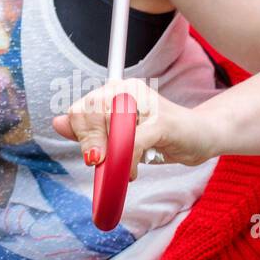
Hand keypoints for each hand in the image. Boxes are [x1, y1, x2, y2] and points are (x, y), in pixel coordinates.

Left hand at [50, 78, 220, 179]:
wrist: (201, 137)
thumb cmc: (159, 137)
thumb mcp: (118, 135)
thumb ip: (89, 130)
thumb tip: (57, 123)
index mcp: (114, 90)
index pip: (80, 109)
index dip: (81, 134)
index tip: (92, 156)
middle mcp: (128, 90)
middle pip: (91, 116)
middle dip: (94, 145)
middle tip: (104, 164)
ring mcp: (146, 103)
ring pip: (110, 129)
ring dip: (114, 157)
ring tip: (127, 169)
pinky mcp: (162, 121)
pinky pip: (132, 143)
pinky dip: (128, 160)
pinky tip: (133, 170)